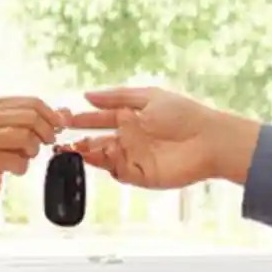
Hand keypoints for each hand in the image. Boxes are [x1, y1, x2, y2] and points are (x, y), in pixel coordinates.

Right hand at [0, 96, 66, 203]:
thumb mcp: (15, 131)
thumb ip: (39, 120)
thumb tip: (66, 112)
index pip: (33, 102)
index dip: (52, 115)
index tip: (61, 126)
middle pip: (32, 117)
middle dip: (46, 132)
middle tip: (47, 143)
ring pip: (26, 137)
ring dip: (32, 151)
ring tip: (24, 155)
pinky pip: (19, 161)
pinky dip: (22, 167)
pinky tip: (12, 168)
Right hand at [63, 87, 259, 188]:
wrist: (208, 140)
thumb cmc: (182, 114)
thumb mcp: (148, 97)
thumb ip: (116, 97)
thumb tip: (87, 95)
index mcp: (130, 119)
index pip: (100, 120)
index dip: (83, 120)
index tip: (65, 119)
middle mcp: (130, 139)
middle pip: (98, 141)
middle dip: (80, 141)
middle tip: (63, 140)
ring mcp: (134, 158)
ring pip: (104, 158)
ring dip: (89, 154)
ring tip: (76, 149)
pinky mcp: (141, 176)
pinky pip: (118, 172)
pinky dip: (106, 165)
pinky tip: (98, 156)